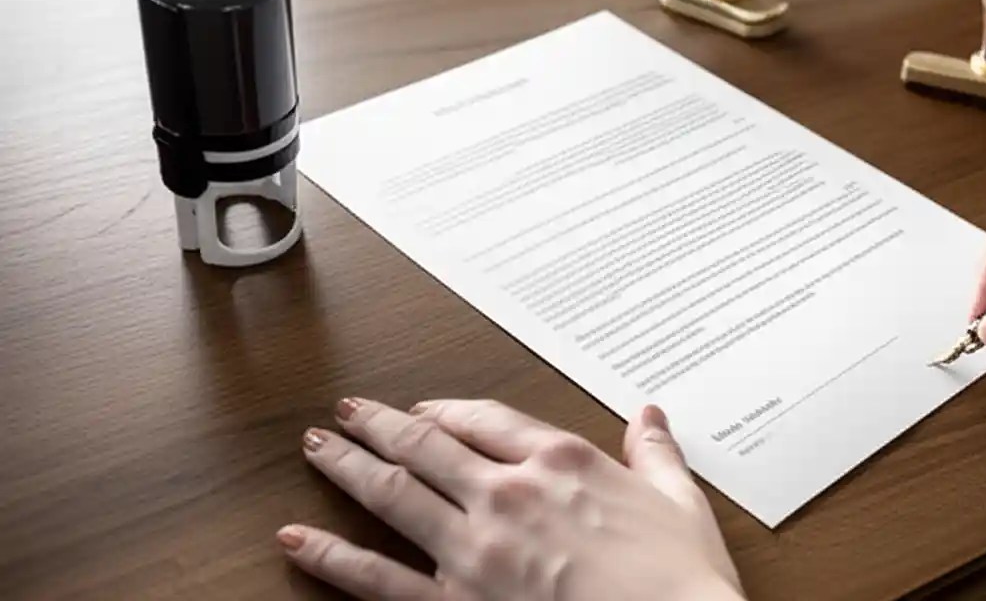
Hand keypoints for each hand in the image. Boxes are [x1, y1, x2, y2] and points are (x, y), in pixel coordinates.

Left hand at [277, 398, 743, 600]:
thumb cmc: (681, 581)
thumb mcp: (679, 503)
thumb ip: (655, 454)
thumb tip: (650, 417)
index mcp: (559, 461)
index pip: (486, 418)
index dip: (447, 410)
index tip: (426, 409)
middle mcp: (507, 494)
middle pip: (426, 445)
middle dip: (380, 425)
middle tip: (349, 411)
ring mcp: (474, 550)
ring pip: (392, 494)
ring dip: (348, 466)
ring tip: (318, 447)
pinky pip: (378, 578)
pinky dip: (332, 556)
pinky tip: (300, 540)